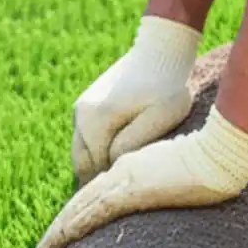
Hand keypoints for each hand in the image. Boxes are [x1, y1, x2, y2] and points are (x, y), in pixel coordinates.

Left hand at [36, 104, 247, 247]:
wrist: (222, 153)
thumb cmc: (215, 166)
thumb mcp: (185, 180)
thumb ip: (168, 189)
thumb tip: (171, 204)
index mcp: (134, 168)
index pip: (98, 194)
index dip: (79, 214)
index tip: (66, 233)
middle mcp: (123, 171)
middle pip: (83, 202)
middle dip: (61, 226)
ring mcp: (125, 178)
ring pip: (82, 207)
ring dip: (60, 232)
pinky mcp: (132, 189)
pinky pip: (96, 210)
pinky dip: (75, 226)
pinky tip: (60, 240)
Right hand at [72, 16, 200, 187]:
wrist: (161, 49)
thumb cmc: (168, 85)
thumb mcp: (159, 117)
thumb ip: (132, 144)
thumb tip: (111, 163)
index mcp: (96, 120)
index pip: (96, 170)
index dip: (111, 185)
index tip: (130, 196)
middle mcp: (81, 115)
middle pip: (82, 164)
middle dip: (97, 182)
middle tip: (120, 197)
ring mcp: (80, 109)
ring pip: (81, 153)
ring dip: (95, 167)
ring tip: (119, 180)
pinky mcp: (85, 104)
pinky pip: (84, 139)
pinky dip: (95, 152)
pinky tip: (117, 158)